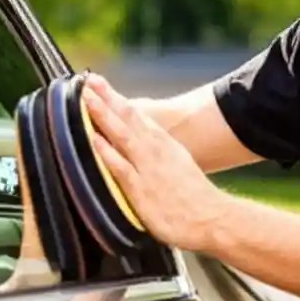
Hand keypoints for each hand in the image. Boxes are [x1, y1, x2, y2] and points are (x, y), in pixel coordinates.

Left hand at [82, 74, 228, 252]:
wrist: (212, 218)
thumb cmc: (193, 196)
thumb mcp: (176, 164)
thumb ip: (156, 154)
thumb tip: (139, 145)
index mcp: (163, 144)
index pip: (135, 115)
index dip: (115, 98)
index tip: (98, 83)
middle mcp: (155, 150)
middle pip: (128, 118)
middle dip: (107, 98)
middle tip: (89, 82)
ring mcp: (148, 168)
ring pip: (122, 135)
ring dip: (104, 115)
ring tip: (87, 98)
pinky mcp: (142, 190)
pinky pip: (121, 167)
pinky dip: (107, 152)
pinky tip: (94, 139)